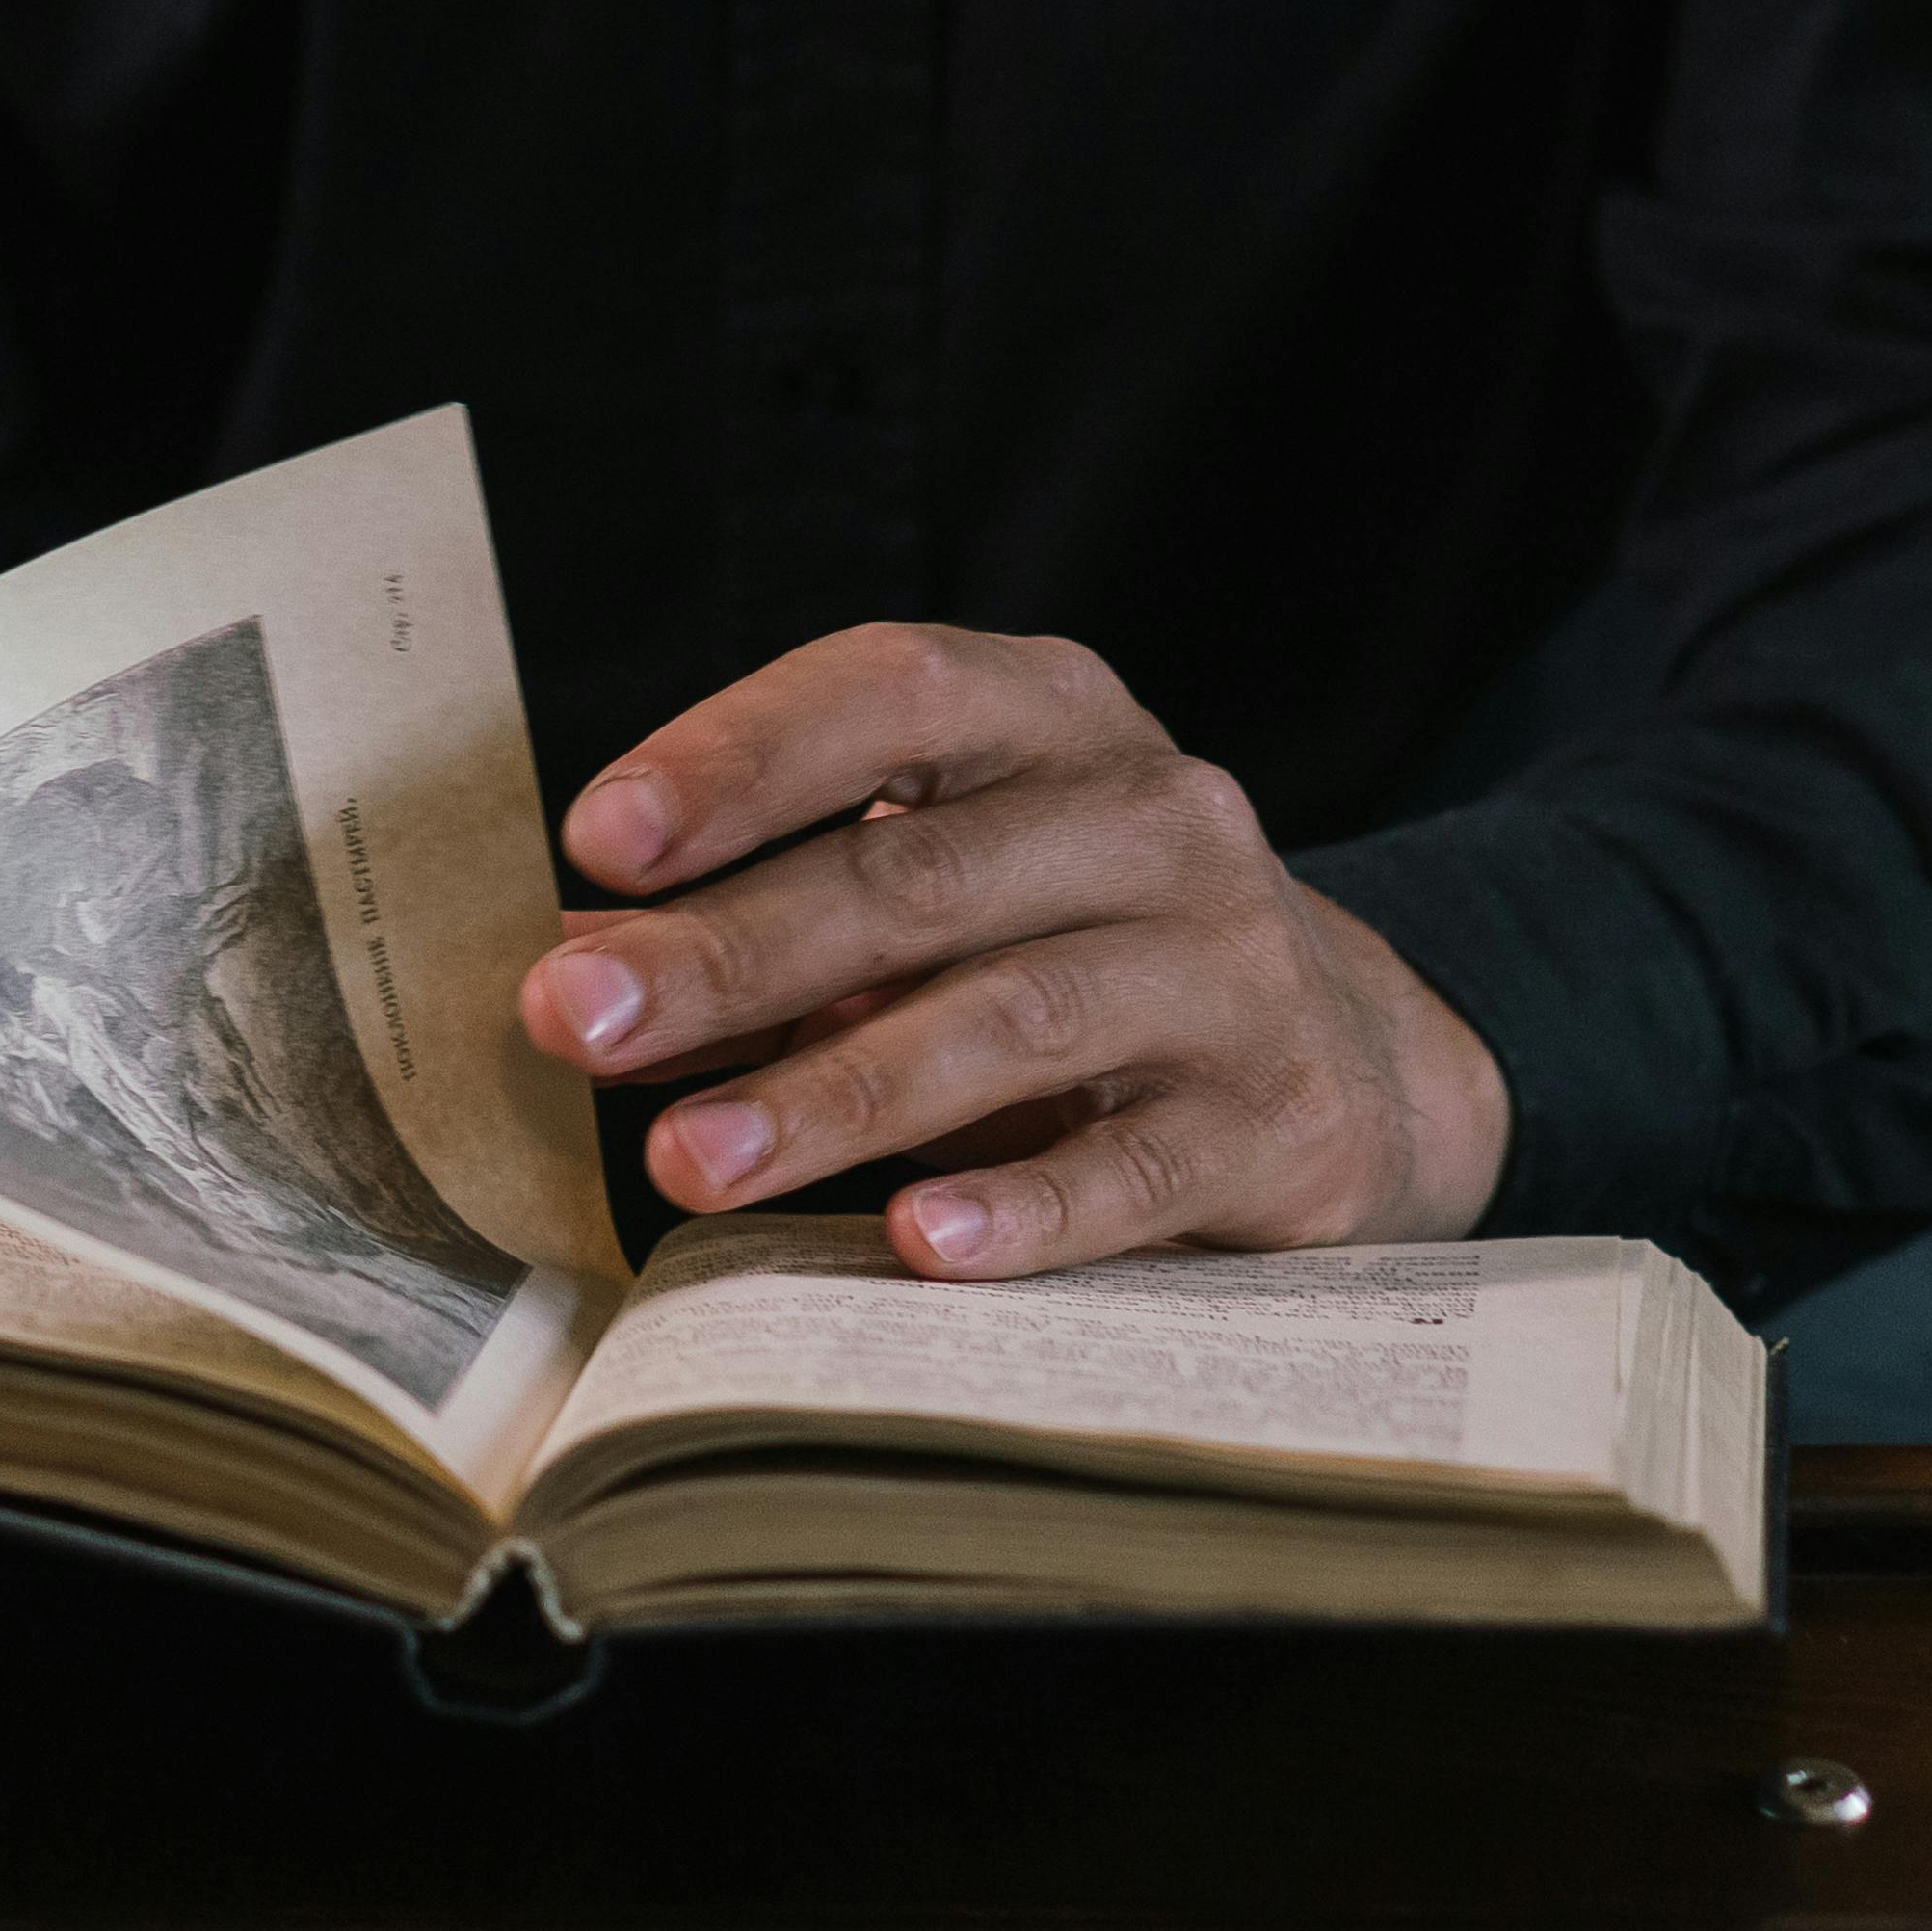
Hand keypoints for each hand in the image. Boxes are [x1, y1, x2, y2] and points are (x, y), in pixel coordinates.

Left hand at [510, 622, 1508, 1276]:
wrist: (1351, 1066)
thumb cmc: (1077, 957)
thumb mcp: (947, 898)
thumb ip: (778, 921)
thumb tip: (581, 963)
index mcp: (1055, 718)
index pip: (893, 689)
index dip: (743, 754)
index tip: (600, 839)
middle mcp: (1157, 816)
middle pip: (921, 874)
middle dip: (733, 949)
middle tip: (580, 1021)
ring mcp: (1233, 966)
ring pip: (1011, 1018)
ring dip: (833, 1092)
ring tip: (687, 1162)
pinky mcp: (1279, 1120)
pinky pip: (1136, 1166)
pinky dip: (1021, 1208)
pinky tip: (911, 1240)